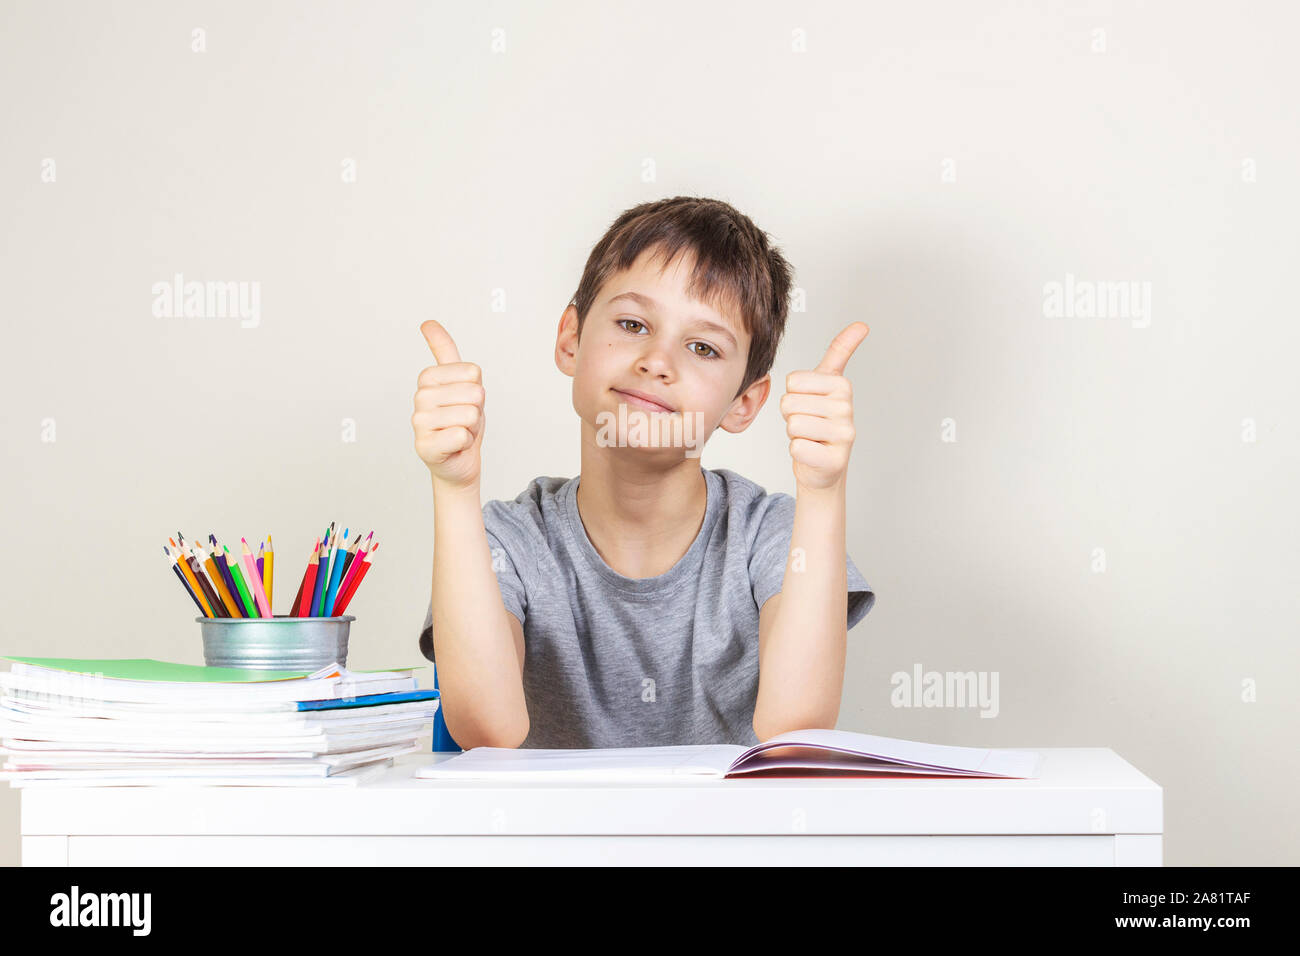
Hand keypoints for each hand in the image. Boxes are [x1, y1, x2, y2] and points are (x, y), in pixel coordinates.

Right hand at [412, 320, 485, 489]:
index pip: (473, 372)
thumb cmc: (460, 420)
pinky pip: (462, 436)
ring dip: (472, 428)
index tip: (464, 400)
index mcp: (428, 378)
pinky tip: (454, 446)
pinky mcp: (425, 446)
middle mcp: (420, 398)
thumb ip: (445, 351)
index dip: (478, 389)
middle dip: (477, 410)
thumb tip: (427, 322)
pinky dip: (466, 443)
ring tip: (459, 431)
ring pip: (470, 415)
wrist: (458, 459)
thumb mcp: (461, 381)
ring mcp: (419, 423)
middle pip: (475, 393)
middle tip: (463, 420)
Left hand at [780, 321, 868, 491]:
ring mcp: (844, 435)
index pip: (793, 381)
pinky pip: (797, 448)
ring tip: (812, 437)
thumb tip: (861, 325)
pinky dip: (799, 452)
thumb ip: (840, 352)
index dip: (793, 395)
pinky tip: (813, 453)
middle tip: (809, 424)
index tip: (810, 403)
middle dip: (792, 415)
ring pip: (792, 425)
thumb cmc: (821, 423)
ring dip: (795, 435)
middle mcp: (846, 408)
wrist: (823, 467)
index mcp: (842, 386)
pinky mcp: (834, 460)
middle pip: (789, 403)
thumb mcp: (828, 384)